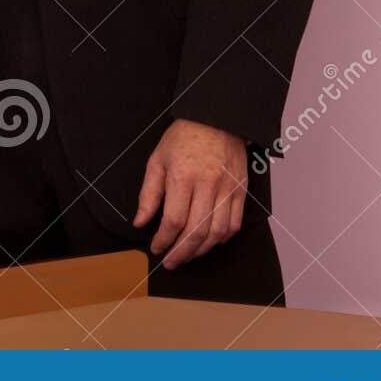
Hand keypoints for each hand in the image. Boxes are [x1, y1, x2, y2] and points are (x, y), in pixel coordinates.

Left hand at [132, 117, 246, 268]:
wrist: (216, 117)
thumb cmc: (183, 137)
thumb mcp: (157, 159)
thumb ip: (149, 193)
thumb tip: (140, 222)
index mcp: (182, 176)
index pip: (173, 220)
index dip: (163, 240)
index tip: (156, 248)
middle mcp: (207, 184)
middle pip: (196, 231)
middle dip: (181, 253)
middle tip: (171, 262)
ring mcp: (227, 189)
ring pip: (216, 233)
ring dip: (201, 251)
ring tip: (187, 255)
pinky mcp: (241, 190)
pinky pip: (234, 224)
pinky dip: (222, 238)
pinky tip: (209, 241)